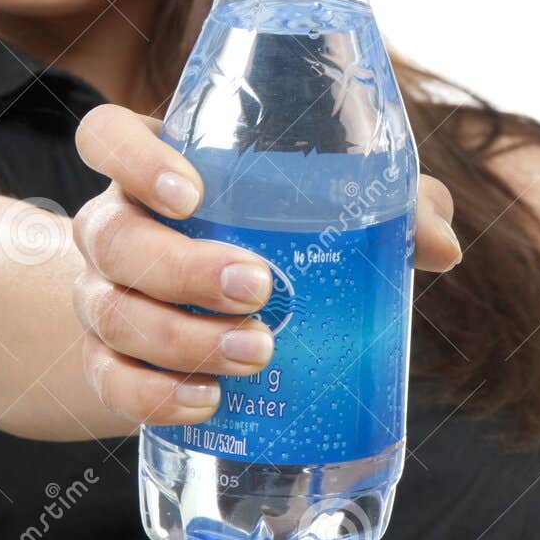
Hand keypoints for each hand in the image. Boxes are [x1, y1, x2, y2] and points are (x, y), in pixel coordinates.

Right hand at [72, 105, 460, 431]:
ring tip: (254, 355)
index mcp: (157, 171)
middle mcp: (116, 226)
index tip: (191, 193)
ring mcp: (100, 295)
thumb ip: (386, 207)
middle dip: (183, 267)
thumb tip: (440, 245)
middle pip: (113, 233)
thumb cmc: (262, 247)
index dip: (133, 159)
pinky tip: (207, 402)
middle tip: (258, 288)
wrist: (181, 328)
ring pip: (111, 309)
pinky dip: (154, 394)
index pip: (106, 137)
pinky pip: (110, 378)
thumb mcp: (318, 215)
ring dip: (181, 337)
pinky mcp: (104, 363)